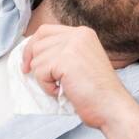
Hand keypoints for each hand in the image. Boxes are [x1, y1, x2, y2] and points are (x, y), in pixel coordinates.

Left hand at [20, 24, 134, 129]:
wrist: (111, 106)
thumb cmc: (96, 92)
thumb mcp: (80, 62)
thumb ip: (62, 53)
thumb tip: (32, 56)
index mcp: (82, 33)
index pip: (45, 31)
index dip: (31, 47)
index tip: (27, 63)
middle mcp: (78, 35)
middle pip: (37, 43)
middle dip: (33, 63)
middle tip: (32, 76)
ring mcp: (72, 46)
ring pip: (37, 59)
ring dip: (43, 78)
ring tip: (60, 86)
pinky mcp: (65, 60)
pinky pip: (40, 73)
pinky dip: (46, 86)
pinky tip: (62, 90)